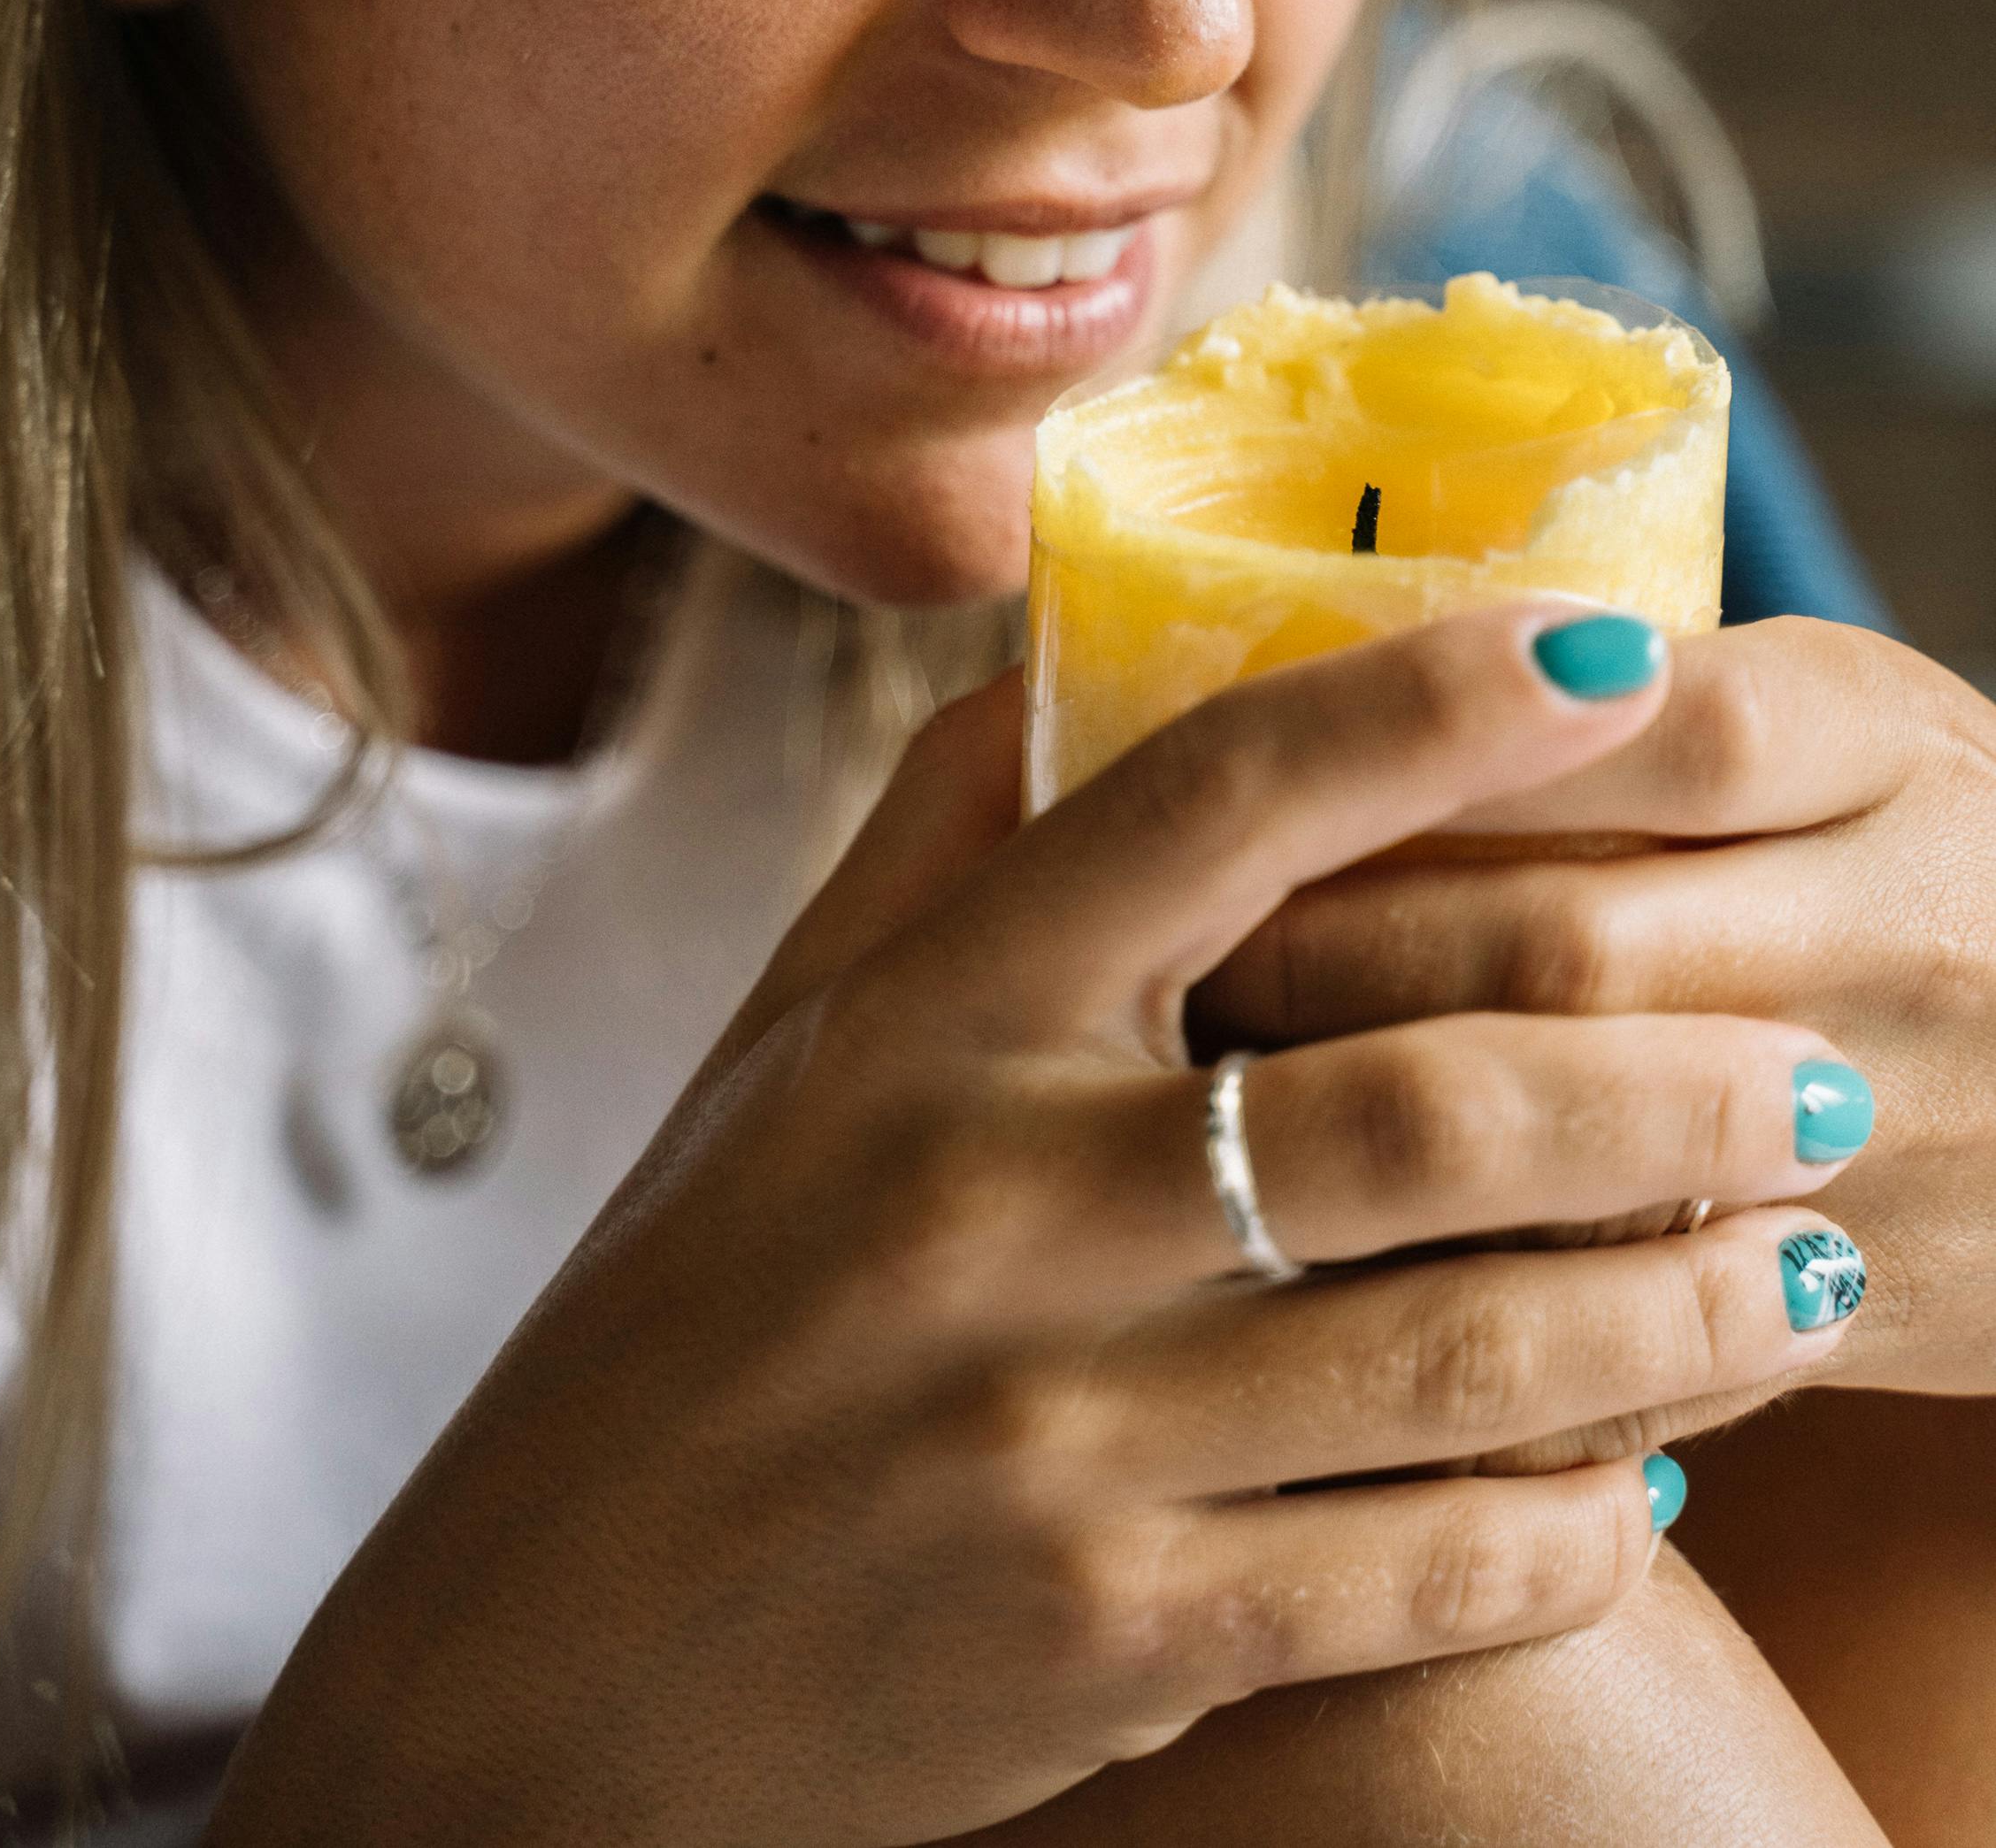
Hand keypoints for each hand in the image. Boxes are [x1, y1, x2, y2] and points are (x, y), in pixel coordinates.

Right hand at [209, 611, 1867, 1847]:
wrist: (532, 1688)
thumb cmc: (677, 1325)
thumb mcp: (776, 1054)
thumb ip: (932, 851)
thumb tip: (1068, 659)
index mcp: (926, 1022)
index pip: (1216, 799)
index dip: (1434, 707)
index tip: (1614, 664)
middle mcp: (997, 1199)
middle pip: (1426, 1091)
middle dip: (1673, 1075)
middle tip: (1816, 1065)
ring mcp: (1057, 1431)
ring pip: (1471, 1338)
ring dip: (1682, 1294)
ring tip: (1804, 1252)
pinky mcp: (1107, 1639)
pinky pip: (1424, 1567)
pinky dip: (1577, 1519)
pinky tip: (1655, 1473)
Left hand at [1198, 616, 1995, 1401]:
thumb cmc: (1930, 858)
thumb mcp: (1844, 725)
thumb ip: (1643, 704)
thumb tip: (1329, 680)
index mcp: (1875, 747)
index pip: (1637, 727)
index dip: (1420, 754)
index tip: (1243, 781)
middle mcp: (1901, 930)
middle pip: (1554, 947)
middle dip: (1320, 962)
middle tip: (1147, 969)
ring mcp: (1901, 1133)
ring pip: (1573, 1160)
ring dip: (1357, 1152)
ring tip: (1184, 1128)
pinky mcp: (1874, 1307)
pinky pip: (1635, 1346)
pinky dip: (1462, 1329)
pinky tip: (1314, 1306)